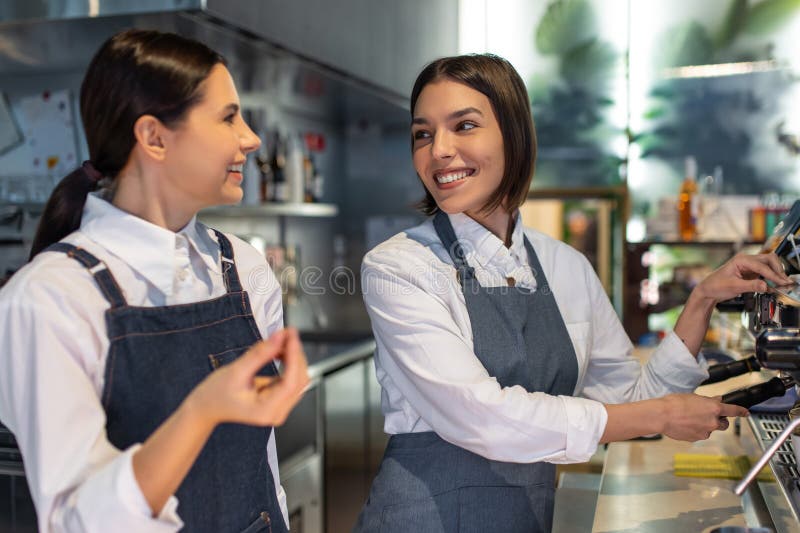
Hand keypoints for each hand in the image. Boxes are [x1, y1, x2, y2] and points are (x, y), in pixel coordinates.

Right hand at [187, 328, 309, 428]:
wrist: (206, 407)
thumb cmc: (215, 394)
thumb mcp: (236, 371)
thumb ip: (260, 354)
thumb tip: (279, 337)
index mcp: (266, 410)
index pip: (291, 382)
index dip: (294, 356)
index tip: (291, 336)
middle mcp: (276, 413)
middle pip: (299, 380)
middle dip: (295, 354)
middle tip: (286, 333)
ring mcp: (279, 408)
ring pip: (298, 378)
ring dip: (292, 357)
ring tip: (281, 340)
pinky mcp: (279, 400)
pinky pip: (291, 379)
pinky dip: (288, 363)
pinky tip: (279, 352)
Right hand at [660, 393, 747, 440]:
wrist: (662, 416)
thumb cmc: (674, 403)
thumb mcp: (693, 397)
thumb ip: (707, 400)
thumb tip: (716, 400)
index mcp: (713, 408)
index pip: (733, 410)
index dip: (741, 411)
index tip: (746, 413)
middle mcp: (712, 421)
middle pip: (724, 424)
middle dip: (719, 420)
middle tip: (707, 415)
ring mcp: (705, 432)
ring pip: (710, 429)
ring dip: (705, 425)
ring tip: (690, 419)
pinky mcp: (696, 439)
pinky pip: (700, 434)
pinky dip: (696, 430)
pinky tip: (685, 425)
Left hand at [693, 252, 790, 303]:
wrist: (708, 290)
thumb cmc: (715, 285)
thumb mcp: (733, 287)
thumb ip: (751, 286)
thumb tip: (765, 286)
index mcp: (741, 260)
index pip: (762, 266)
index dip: (773, 275)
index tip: (781, 282)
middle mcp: (746, 260)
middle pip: (769, 260)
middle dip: (778, 270)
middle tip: (784, 282)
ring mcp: (749, 266)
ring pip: (769, 265)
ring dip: (776, 273)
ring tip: (781, 284)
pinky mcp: (750, 273)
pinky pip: (765, 273)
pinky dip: (771, 278)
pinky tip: (773, 285)